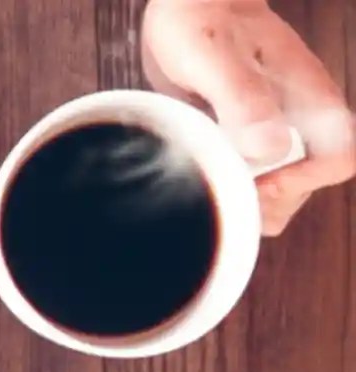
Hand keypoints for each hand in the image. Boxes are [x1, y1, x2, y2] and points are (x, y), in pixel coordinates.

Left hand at [142, 0, 354, 234]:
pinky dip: (228, 184)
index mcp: (307, 99)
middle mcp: (296, 118)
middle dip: (268, 202)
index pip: (337, 160)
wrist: (185, 5)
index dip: (300, 183)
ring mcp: (271, 128)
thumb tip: (270, 149)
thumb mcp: (213, 57)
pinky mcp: (243, 135)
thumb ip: (242, 99)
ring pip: (277, 184)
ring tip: (208, 187)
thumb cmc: (201, 20)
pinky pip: (248, 173)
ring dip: (246, 199)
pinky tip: (199, 176)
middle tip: (221, 193)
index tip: (255, 183)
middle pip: (305, 184)